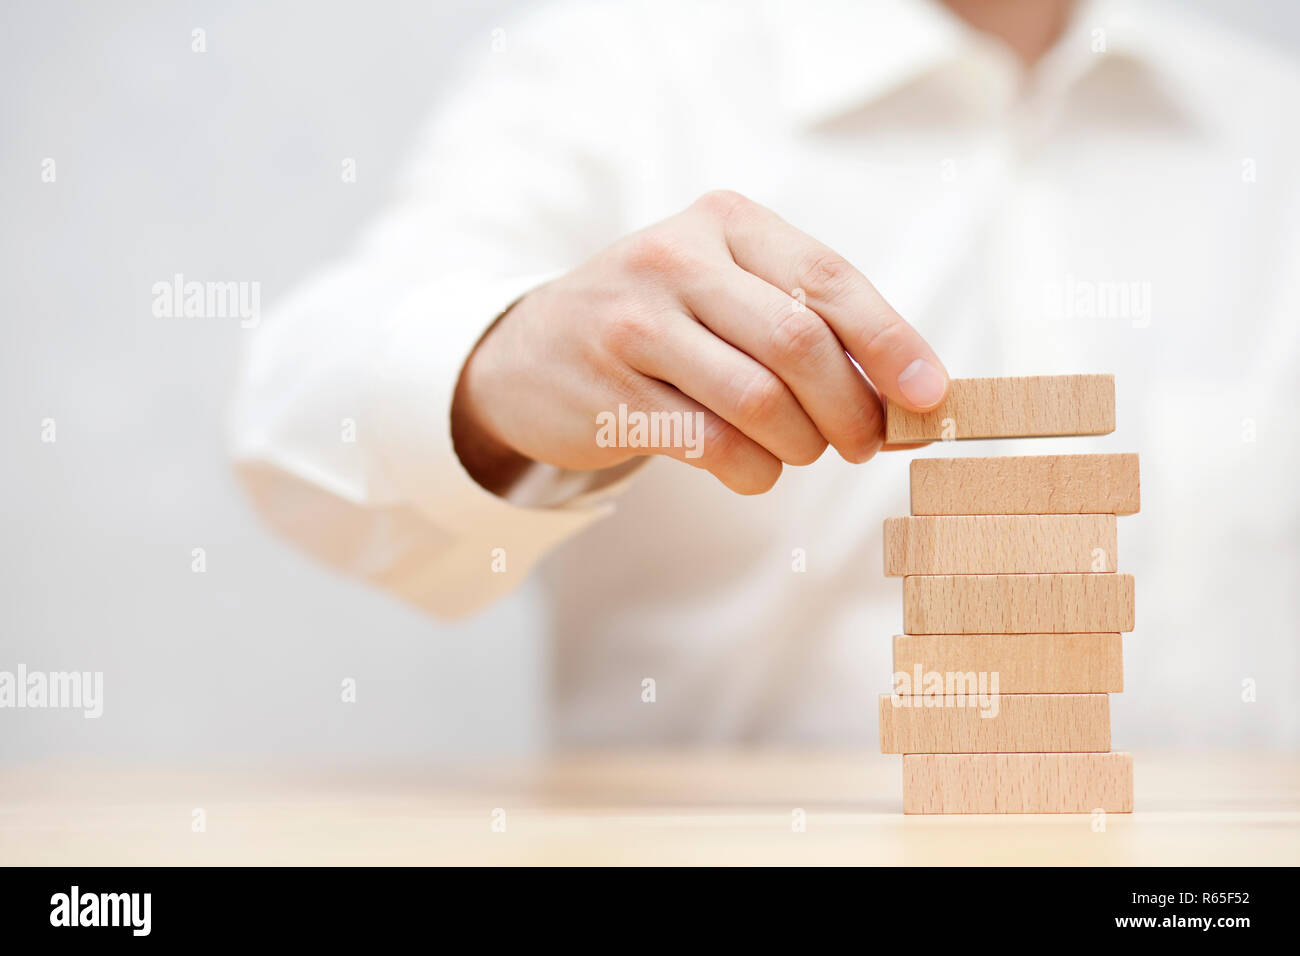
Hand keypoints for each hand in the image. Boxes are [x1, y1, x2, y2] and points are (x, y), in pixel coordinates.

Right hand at [451, 190, 948, 494]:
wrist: (533, 352)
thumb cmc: (660, 321)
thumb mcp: (724, 286)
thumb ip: (806, 317)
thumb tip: (908, 391)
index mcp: (724, 221)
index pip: (828, 280)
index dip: (890, 343)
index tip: (929, 397)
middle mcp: (676, 258)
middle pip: (799, 343)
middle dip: (851, 408)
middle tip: (864, 444)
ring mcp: (634, 324)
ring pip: (758, 401)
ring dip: (801, 446)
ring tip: (802, 452)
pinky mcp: (609, 391)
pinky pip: (712, 445)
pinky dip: (753, 471)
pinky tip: (753, 469)